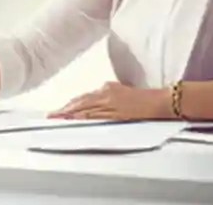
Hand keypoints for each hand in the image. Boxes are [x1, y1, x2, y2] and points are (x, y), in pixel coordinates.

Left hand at [48, 82, 168, 120]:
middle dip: (65, 109)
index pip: (84, 98)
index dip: (71, 105)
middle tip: (51, 116)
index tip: (60, 110)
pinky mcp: (114, 112)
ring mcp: (109, 103)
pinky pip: (93, 116)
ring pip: (83, 109)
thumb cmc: (146, 100)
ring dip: (68, 114)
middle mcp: (105, 93)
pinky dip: (81, 119)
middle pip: (80, 102)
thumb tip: (99, 106)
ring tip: (55, 119)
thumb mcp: (124, 94)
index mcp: (107, 88)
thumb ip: (110, 99)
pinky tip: (72, 122)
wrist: (161, 102)